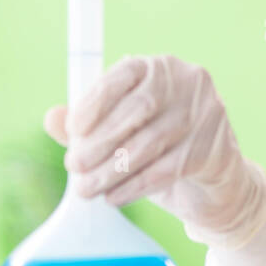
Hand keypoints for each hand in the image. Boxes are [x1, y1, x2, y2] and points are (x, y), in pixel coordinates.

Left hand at [43, 54, 265, 249]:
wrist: (213, 184)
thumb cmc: (161, 149)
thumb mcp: (124, 133)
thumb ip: (89, 125)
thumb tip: (52, 118)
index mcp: (159, 68)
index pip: (124, 74)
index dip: (95, 101)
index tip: (72, 129)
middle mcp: (186, 83)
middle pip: (137, 109)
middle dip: (99, 142)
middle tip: (73, 166)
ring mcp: (206, 114)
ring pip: (148, 143)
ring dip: (111, 170)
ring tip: (86, 189)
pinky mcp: (213, 150)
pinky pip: (165, 170)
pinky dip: (134, 186)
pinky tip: (113, 197)